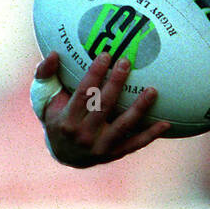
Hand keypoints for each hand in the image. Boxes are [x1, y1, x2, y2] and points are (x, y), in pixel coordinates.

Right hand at [34, 51, 170, 167]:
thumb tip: (54, 53)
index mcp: (66, 120)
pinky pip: (135, 143)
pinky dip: (151, 135)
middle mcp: (83, 135)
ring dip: (139, 108)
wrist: (64, 155)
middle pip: (104, 106)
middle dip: (116, 83)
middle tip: (127, 61)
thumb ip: (44, 75)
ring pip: (124, 125)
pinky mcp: (115, 154)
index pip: (83, 93)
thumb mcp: (43, 99)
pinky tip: (166, 123)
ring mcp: (101, 147)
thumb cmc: (55, 118)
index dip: (95, 74)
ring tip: (153, 90)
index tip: (106, 54)